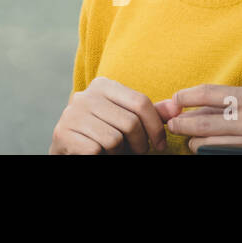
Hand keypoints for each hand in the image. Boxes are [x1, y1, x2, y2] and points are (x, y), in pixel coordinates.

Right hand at [49, 76, 169, 153]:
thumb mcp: (127, 119)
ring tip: (112, 151)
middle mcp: (85, 95)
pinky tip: (97, 153)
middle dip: (139, 144)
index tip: (160, 144)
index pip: (140, 102)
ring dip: (119, 152)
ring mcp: (72, 114)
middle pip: (130, 122)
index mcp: (102, 86)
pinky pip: (97, 149)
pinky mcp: (63, 133)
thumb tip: (178, 106)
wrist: (70, 147)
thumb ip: (150, 113)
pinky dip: (102, 157)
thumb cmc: (104, 133)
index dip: (156, 127)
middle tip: (134, 151)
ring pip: (114, 138)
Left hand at [157, 84, 241, 151]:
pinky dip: (208, 148)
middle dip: (183, 123)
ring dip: (194, 139)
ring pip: (212, 141)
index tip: (174, 100)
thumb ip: (222, 99)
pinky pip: (224, 150)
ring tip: (186, 135)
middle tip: (171, 123)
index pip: (208, 94)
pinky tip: (202, 144)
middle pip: (206, 121)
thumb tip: (189, 105)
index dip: (186, 97)